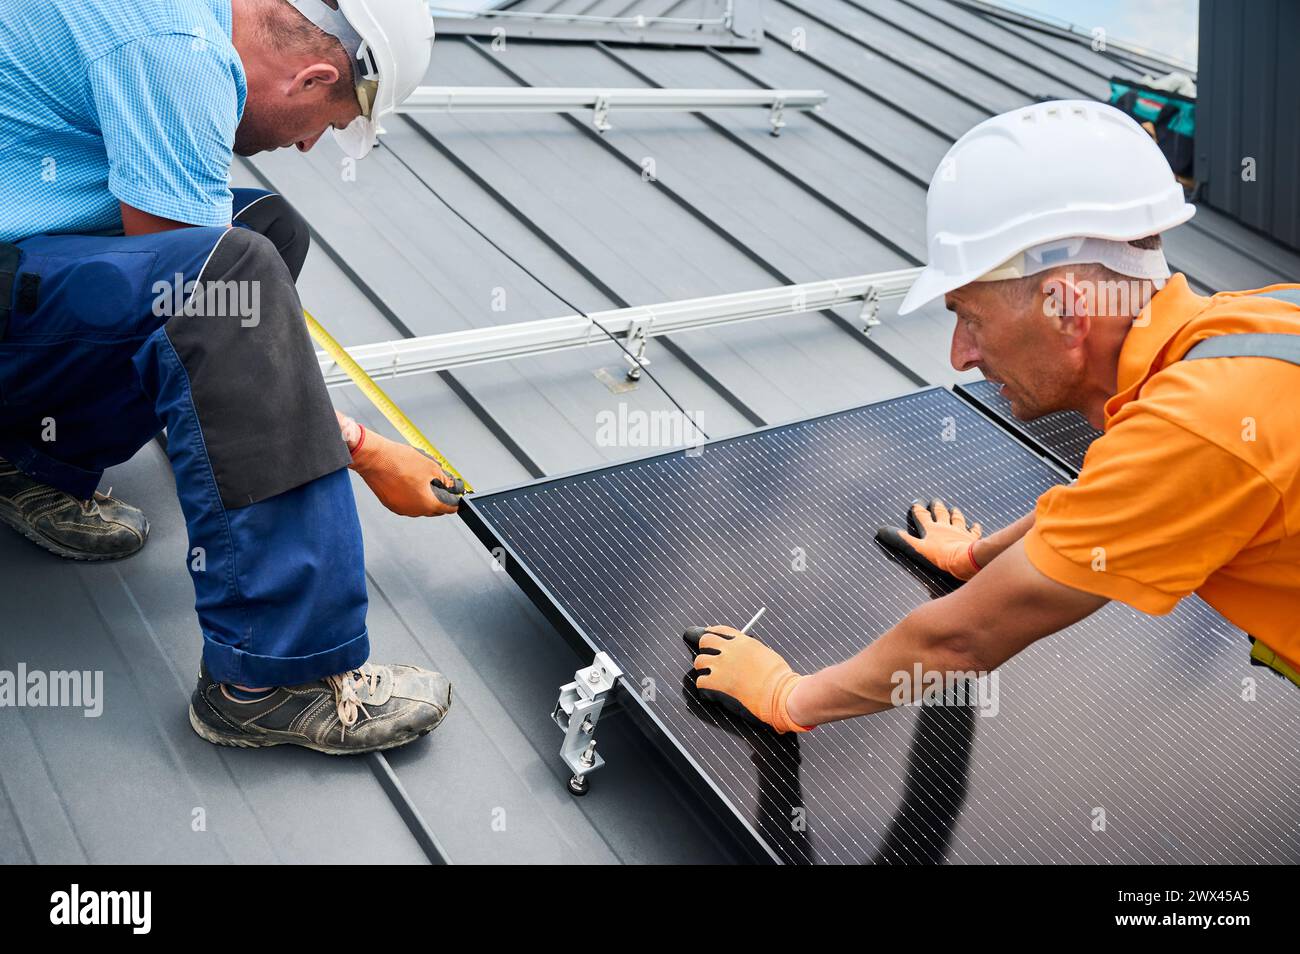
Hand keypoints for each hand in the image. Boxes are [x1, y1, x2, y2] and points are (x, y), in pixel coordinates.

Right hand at [347, 424, 461, 516]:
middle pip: (434, 509)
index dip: (455, 502)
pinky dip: (412, 496)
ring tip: (426, 481)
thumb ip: (444, 479)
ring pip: (419, 506)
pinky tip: (412, 482)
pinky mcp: (390, 503)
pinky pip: (407, 502)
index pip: (448, 508)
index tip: (458, 499)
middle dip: (441, 499)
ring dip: (425, 497)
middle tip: (444, 486)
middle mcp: (413, 511)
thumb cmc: (399, 461)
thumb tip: (449, 484)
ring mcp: (400, 508)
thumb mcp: (430, 466)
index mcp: (426, 504)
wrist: (374, 458)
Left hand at [683, 625, 810, 732]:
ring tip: (712, 677)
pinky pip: (700, 682)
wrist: (781, 694)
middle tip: (708, 658)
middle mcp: (729, 650)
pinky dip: (704, 687)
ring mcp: (721, 666)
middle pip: (704, 641)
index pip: (720, 630)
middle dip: (705, 649)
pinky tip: (712, 691)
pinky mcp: (716, 683)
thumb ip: (749, 650)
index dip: (712, 633)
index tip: (708, 635)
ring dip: (704, 669)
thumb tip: (742, 654)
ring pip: (699, 662)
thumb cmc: (780, 678)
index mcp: (743, 641)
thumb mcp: (765, 653)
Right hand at [876, 497, 982, 580]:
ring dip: (954, 514)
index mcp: (930, 529)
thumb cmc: (940, 556)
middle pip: (940, 514)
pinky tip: (976, 524)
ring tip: (954, 508)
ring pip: (957, 519)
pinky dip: (974, 527)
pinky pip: (974, 531)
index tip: (916, 502)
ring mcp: (960, 532)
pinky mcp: (972, 539)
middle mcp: (945, 527)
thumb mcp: (916, 549)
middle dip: (937, 507)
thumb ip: (900, 539)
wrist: (965, 560)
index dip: (918, 510)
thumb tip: (880, 530)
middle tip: (936, 500)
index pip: (922, 516)